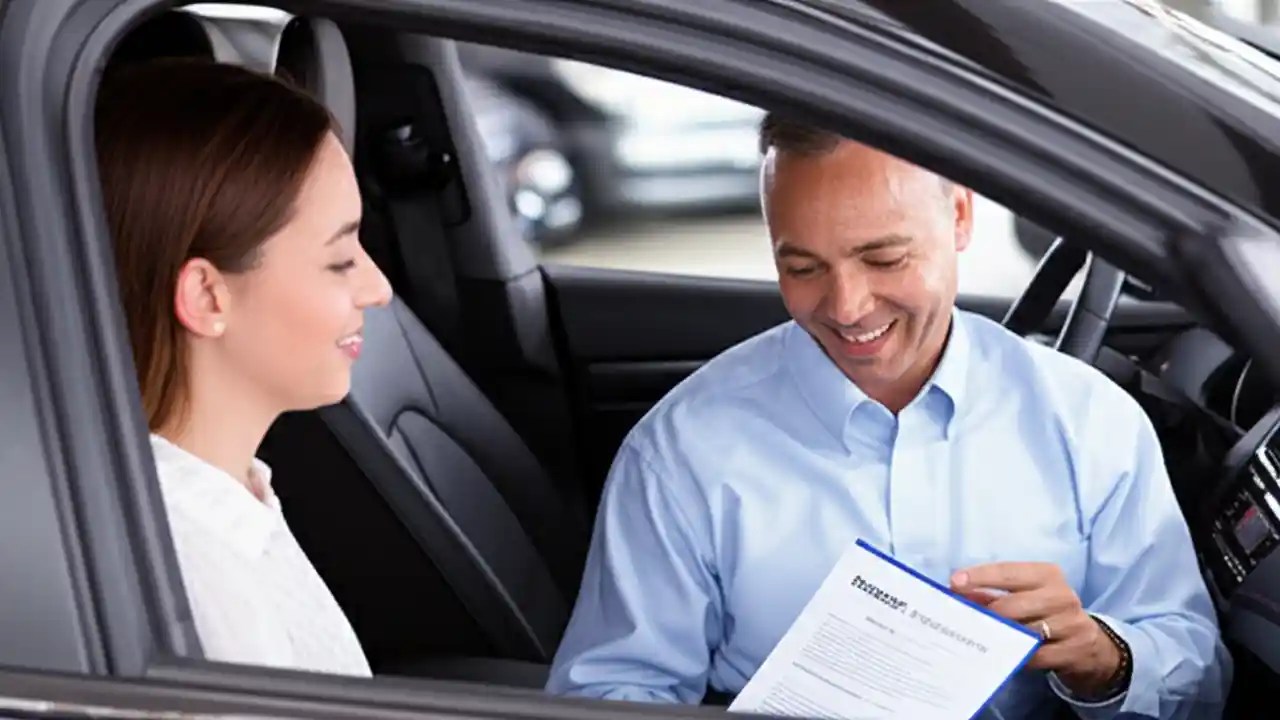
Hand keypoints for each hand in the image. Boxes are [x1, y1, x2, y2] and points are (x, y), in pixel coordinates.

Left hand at [951, 562, 1122, 697]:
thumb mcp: (1027, 595)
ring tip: (981, 638)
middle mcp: (1062, 595)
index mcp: (1047, 574)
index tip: (955, 582)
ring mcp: (1071, 623)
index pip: (1008, 572)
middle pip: (1012, 605)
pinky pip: (1035, 656)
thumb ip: (993, 593)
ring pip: (1024, 631)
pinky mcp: (1074, 650)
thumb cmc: (1047, 612)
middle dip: (986, 614)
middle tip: (964, 620)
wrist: (1090, 645)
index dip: (980, 577)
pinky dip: (1017, 656)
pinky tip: (1005, 655)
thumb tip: (958, 592)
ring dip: (1000, 636)